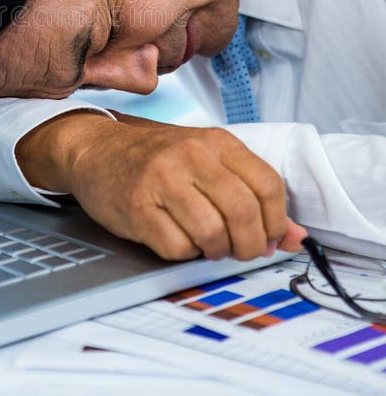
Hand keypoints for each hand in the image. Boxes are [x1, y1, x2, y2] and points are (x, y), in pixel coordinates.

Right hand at [16, 111, 306, 261]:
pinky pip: (177, 247)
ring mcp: (162, 180)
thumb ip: (252, 193)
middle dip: (250, 245)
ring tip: (209, 245)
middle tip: (241, 251)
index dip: (277, 221)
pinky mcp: (137, 207)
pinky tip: (178, 238)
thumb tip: (299, 237)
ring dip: (217, 252)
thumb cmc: (157, 158)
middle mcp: (191, 156)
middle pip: (244, 213)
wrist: (97, 148)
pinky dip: (184, 253)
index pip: (268, 185)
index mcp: (216, 142)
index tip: (271, 237)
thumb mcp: (208, 162)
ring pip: (213, 234)